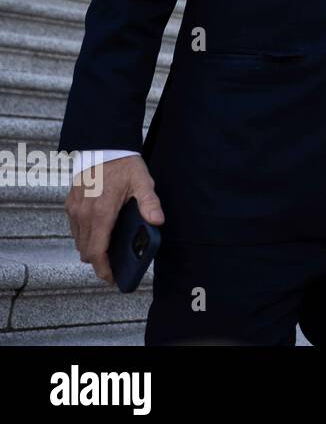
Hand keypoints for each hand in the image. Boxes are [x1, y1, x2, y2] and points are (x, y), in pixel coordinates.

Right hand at [64, 155, 164, 285]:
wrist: (102, 145)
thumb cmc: (124, 164)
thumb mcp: (142, 182)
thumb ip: (150, 203)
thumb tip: (157, 222)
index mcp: (101, 212)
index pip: (96, 252)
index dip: (103, 269)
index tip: (112, 278)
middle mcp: (83, 214)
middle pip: (86, 251)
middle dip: (99, 263)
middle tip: (115, 268)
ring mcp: (74, 209)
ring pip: (79, 241)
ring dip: (91, 250)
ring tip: (110, 253)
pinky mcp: (71, 204)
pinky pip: (75, 229)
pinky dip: (86, 237)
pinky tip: (101, 233)